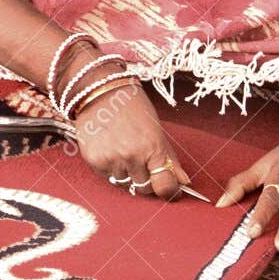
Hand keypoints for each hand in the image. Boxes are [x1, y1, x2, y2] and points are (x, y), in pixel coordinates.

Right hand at [72, 81, 191, 200]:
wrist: (100, 90)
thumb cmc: (132, 107)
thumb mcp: (156, 129)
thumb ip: (169, 158)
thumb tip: (184, 182)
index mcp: (153, 146)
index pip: (165, 186)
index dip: (168, 189)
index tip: (168, 187)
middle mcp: (132, 155)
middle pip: (144, 189)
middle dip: (146, 180)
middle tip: (141, 163)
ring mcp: (111, 159)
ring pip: (124, 184)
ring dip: (126, 174)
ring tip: (122, 151)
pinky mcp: (94, 160)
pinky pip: (107, 177)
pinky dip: (110, 169)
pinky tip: (109, 150)